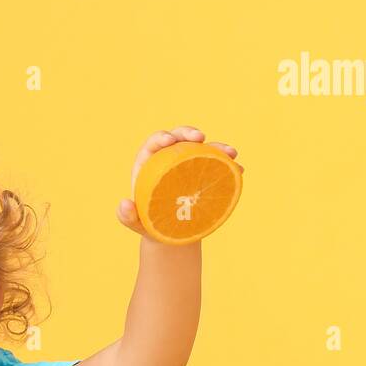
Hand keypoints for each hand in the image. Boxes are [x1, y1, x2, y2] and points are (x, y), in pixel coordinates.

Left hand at [116, 126, 242, 238]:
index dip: (162, 137)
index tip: (170, 140)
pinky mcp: (206, 174)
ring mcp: (191, 165)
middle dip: (190, 133)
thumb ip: (126, 215)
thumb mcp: (136, 222)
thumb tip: (125, 204)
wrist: (171, 233)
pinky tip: (239, 170)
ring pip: (204, 149)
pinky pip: (220, 166)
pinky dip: (230, 166)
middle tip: (201, 137)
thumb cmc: (150, 224)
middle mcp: (171, 159)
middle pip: (180, 138)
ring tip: (231, 153)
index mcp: (150, 163)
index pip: (155, 143)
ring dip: (219, 147)